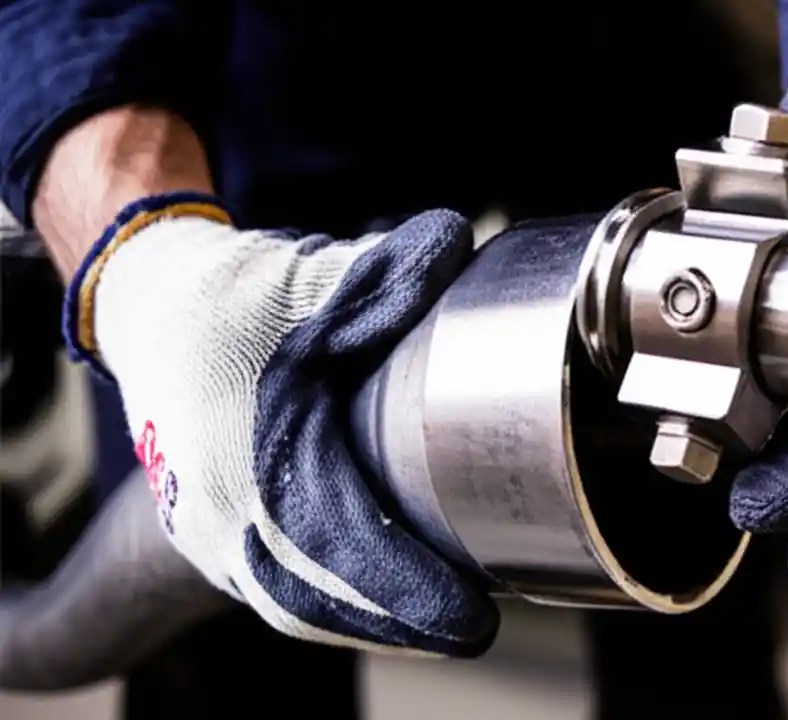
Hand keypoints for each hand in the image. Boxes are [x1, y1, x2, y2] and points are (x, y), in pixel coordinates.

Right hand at [61, 192, 498, 656]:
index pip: (343, 550)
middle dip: (403, 625)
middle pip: (322, 603)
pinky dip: (332, 609)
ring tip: (438, 625)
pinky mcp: (207, 532)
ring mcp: (205, 530)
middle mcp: (220, 512)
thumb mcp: (312, 277)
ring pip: (295, 607)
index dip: (411, 591)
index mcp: (251, 456)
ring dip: (368, 624)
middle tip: (474, 628)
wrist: (148, 306)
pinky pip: (274, 593)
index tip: (474, 616)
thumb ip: (389, 272)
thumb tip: (461, 249)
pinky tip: (380, 609)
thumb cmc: (230, 298)